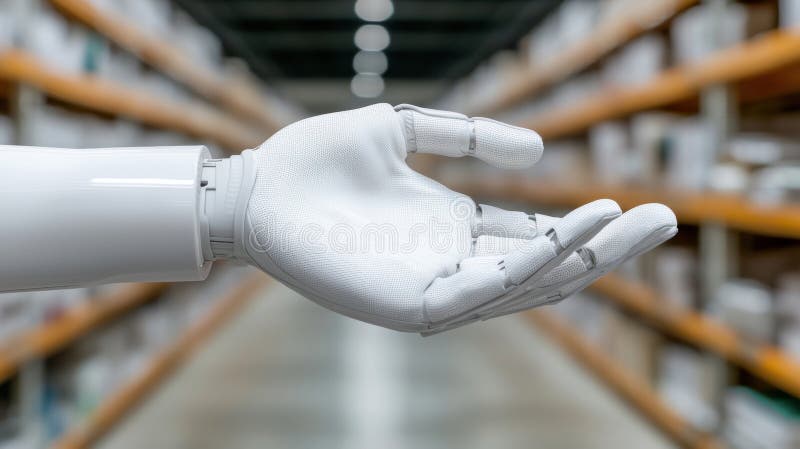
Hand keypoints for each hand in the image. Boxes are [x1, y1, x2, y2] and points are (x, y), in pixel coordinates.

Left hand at [236, 103, 676, 333]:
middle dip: (605, 250)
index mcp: (454, 226)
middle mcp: (452, 261)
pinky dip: (523, 271)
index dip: (588, 228)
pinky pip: (478, 295)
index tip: (636, 209)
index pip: (534, 237)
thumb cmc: (319, 162)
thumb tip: (536, 153)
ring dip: (576, 261)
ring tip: (628, 228)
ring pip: (522, 287)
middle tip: (665, 221)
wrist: (259, 187)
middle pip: (544, 267)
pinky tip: (564, 243)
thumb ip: (464, 137)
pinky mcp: (408, 305)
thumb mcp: (401, 131)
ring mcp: (433, 287)